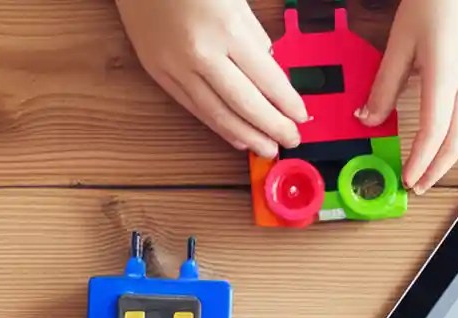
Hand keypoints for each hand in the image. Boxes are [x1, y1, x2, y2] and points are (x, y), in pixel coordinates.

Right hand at [116, 0, 307, 158]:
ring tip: (266, 149)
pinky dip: (217, 125)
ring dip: (246, 136)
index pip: (266, 78)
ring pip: (217, 113)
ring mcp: (175, 65)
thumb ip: (253, 35)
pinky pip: (192, 107)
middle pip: (244, 103)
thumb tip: (269, 70)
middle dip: (272, 127)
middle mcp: (200, 53)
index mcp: (225, 28)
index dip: (287, 102)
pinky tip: (235, 137)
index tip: (301, 116)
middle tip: (291, 140)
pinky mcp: (157, 71)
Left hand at [357, 0, 457, 193]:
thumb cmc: (436, 3)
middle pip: (455, 139)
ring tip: (436, 178)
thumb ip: (385, 85)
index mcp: (446, 74)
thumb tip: (368, 118)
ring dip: (453, 161)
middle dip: (436, 168)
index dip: (420, 159)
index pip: (434, 130)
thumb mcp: (401, 43)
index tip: (407, 178)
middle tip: (418, 187)